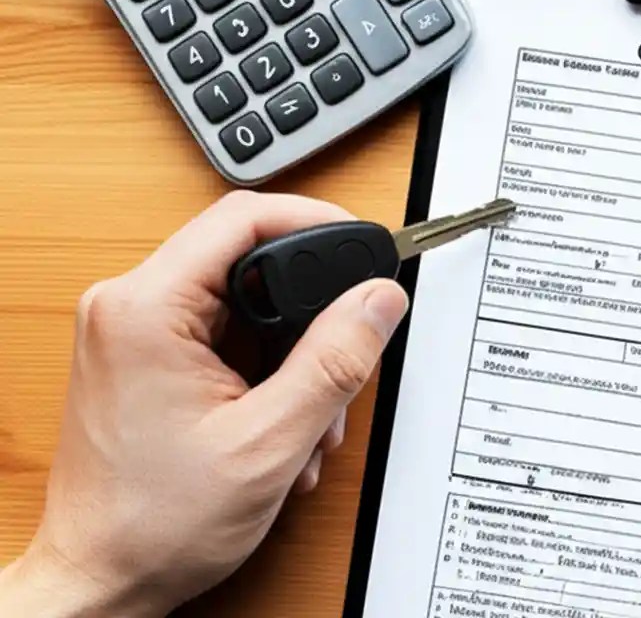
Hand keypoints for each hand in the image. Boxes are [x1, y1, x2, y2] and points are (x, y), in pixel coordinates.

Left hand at [0, 192, 408, 616]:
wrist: (102, 580)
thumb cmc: (153, 523)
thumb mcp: (269, 441)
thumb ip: (334, 361)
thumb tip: (379, 299)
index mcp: (145, 309)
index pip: (243, 219)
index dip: (316, 220)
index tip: (364, 247)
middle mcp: (129, 308)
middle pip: (250, 265)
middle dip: (310, 318)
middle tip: (342, 362)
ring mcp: (134, 333)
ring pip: (246, 308)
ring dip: (293, 359)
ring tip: (307, 421)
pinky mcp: (146, 359)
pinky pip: (226, 340)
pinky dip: (266, 376)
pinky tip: (280, 427)